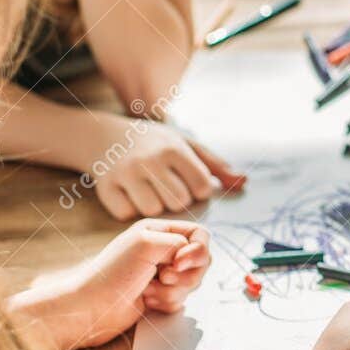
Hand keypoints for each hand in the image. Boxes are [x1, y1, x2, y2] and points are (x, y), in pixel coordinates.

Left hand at [13, 220, 210, 349]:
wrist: (90, 308)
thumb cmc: (112, 272)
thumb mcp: (147, 243)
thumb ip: (180, 242)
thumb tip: (192, 257)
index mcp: (160, 232)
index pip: (200, 235)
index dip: (197, 250)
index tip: (178, 262)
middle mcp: (164, 251)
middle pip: (202, 261)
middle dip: (186, 274)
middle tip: (162, 277)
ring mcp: (162, 275)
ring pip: (193, 282)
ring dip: (173, 290)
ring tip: (149, 290)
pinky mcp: (159, 296)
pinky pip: (181, 300)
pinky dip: (166, 303)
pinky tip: (146, 301)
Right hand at [91, 118, 246, 220]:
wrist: (105, 136)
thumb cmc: (155, 143)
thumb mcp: (186, 145)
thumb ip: (216, 166)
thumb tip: (244, 182)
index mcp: (173, 148)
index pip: (202, 186)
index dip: (200, 190)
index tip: (190, 183)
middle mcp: (150, 160)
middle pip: (178, 201)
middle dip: (178, 200)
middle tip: (169, 188)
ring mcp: (125, 173)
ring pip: (154, 210)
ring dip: (156, 206)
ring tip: (152, 192)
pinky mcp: (106, 187)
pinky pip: (127, 214)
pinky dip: (131, 210)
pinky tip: (132, 196)